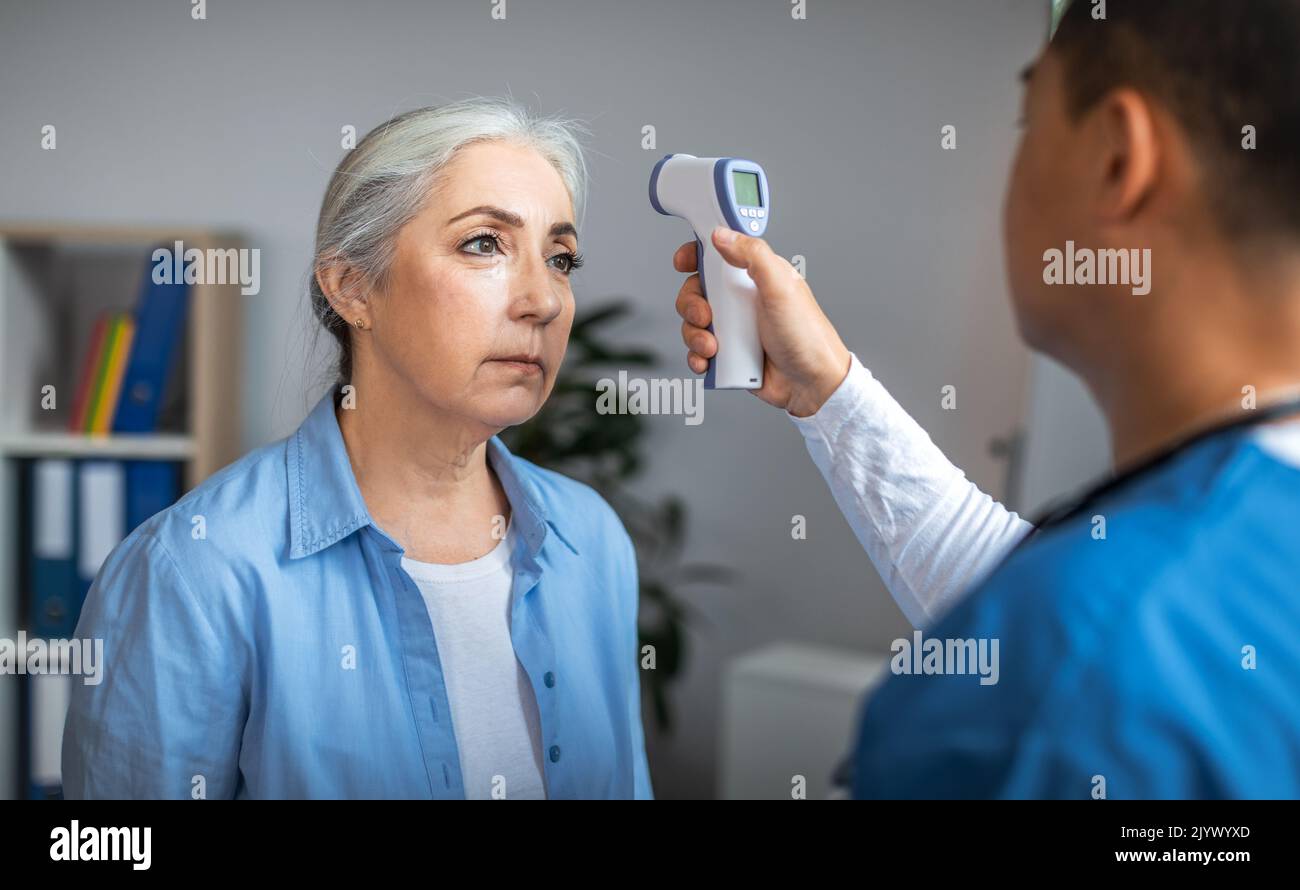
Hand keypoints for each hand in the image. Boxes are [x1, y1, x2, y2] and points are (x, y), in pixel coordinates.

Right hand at [674, 226, 851, 416]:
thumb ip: (753, 255)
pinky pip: (698, 351)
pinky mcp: (728, 353)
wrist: (811, 384)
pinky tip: (709, 361)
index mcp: (754, 276)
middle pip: (696, 290)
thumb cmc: (807, 336)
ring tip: (713, 347)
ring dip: (694, 335)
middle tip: (706, 317)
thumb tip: (722, 235)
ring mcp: (733, 327)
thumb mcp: (781, 287)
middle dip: (691, 304)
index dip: (696, 255)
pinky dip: (697, 356)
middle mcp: (741, 300)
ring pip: (693, 323)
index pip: (718, 255)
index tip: (683, 262)